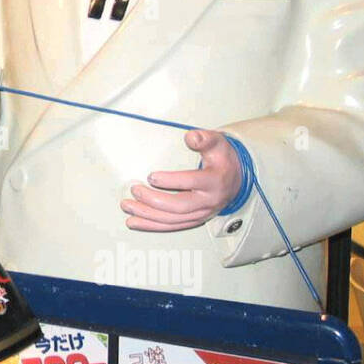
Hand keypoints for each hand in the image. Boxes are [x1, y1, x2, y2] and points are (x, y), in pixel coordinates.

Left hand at [121, 129, 242, 231]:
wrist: (235, 179)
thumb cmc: (222, 160)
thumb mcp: (218, 143)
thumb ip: (205, 138)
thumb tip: (191, 137)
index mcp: (215, 181)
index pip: (192, 182)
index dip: (171, 180)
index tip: (152, 175)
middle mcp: (209, 201)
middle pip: (180, 206)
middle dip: (154, 200)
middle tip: (136, 190)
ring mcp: (202, 213)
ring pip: (173, 220)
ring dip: (148, 215)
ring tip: (128, 206)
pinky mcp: (194, 220)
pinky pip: (171, 226)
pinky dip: (151, 226)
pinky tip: (134, 221)